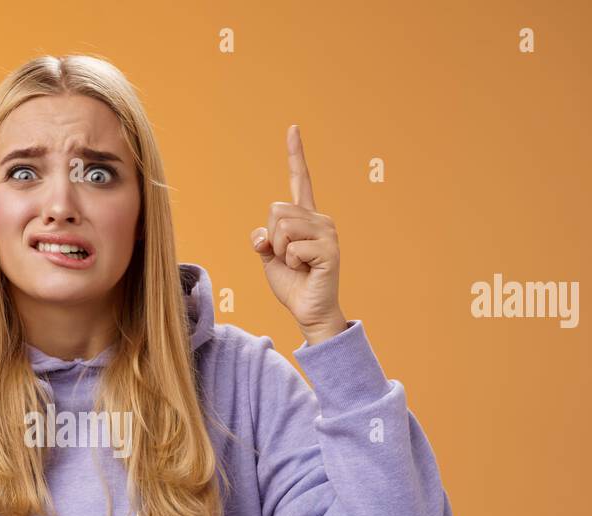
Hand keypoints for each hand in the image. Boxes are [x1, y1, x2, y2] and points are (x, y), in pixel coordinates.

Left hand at [251, 125, 347, 343]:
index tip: (292, 128)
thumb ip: (263, 238)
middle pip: (276, 210)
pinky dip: (289, 264)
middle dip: (272, 238)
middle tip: (287, 257)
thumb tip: (262, 235)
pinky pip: (291, 248)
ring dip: (280, 252)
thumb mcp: (269, 257)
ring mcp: (327, 232)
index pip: (299, 180)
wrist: (309, 310)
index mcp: (305, 217)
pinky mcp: (329, 249)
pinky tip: (305, 270)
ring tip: (297, 264)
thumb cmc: (292, 283)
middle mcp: (319, 218)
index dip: (295, 155)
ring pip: (282, 228)